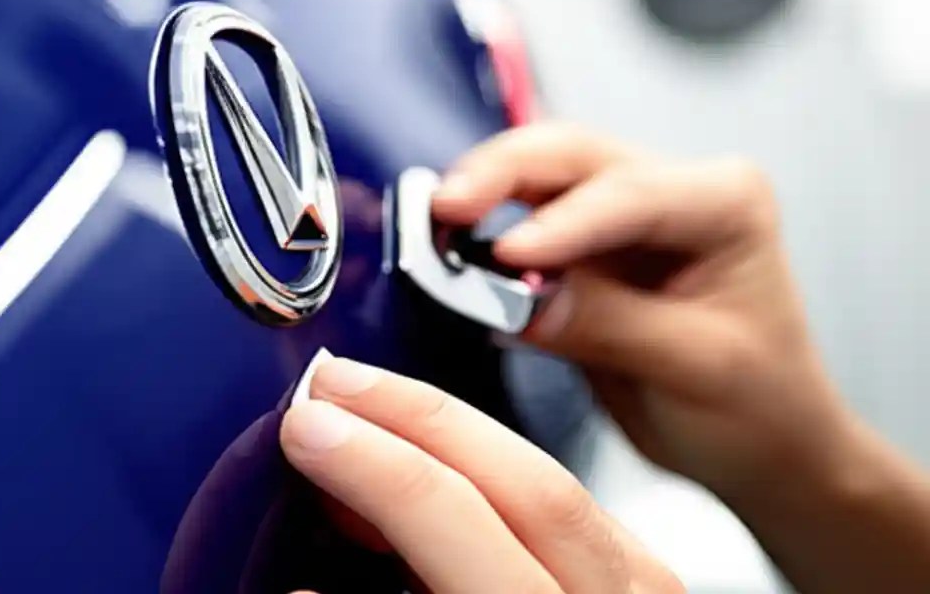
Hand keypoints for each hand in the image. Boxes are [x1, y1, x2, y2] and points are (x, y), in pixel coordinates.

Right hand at [281, 355, 682, 593]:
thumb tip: (307, 592)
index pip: (466, 529)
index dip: (379, 469)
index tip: (308, 429)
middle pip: (525, 485)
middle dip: (413, 416)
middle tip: (329, 382)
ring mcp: (647, 592)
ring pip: (551, 473)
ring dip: (447, 425)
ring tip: (367, 397)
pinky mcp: (649, 579)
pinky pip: (560, 491)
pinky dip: (484, 459)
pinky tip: (429, 446)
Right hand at [431, 121, 850, 502]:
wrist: (762, 447)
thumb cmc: (759, 407)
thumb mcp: (695, 369)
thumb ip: (607, 324)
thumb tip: (520, 297)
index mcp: (725, 203)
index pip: (628, 195)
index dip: (562, 223)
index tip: (505, 252)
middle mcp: (674, 189)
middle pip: (571, 156)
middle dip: (501, 174)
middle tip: (445, 206)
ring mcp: (623, 214)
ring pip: (538, 176)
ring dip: (483, 194)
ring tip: (435, 222)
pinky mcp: (583, 248)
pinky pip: (522, 219)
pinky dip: (482, 229)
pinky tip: (452, 244)